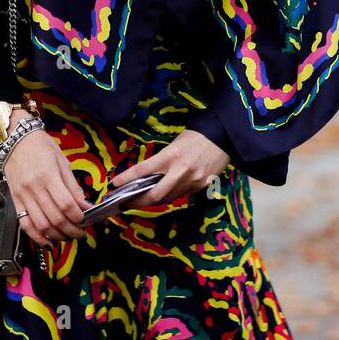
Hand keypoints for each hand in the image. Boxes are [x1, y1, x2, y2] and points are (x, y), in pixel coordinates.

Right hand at [3, 112, 92, 248]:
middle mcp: (34, 188)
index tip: (86, 219)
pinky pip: (25, 224)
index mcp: (48, 175)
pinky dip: (37, 236)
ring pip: (41, 224)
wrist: (14, 139)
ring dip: (57, 235)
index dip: (78, 216)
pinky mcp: (15, 200)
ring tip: (68, 237)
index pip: (66, 203)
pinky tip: (47, 241)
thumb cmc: (40, 146)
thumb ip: (72, 185)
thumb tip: (84, 204)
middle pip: (55, 217)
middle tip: (81, 233)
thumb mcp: (62, 161)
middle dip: (71, 229)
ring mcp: (23, 196)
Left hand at [110, 130, 230, 206]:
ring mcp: (192, 181)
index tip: (115, 184)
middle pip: (154, 196)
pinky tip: (166, 191)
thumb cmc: (196, 136)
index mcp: (170, 156)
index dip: (126, 179)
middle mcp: (180, 171)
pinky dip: (172, 194)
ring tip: (142, 199)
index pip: (142, 171)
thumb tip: (149, 175)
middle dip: (138, 202)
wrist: (224, 137)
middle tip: (127, 202)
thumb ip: (162, 161)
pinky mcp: (201, 186)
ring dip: (154, 199)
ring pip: (168, 198)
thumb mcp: (174, 144)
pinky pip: (182, 194)